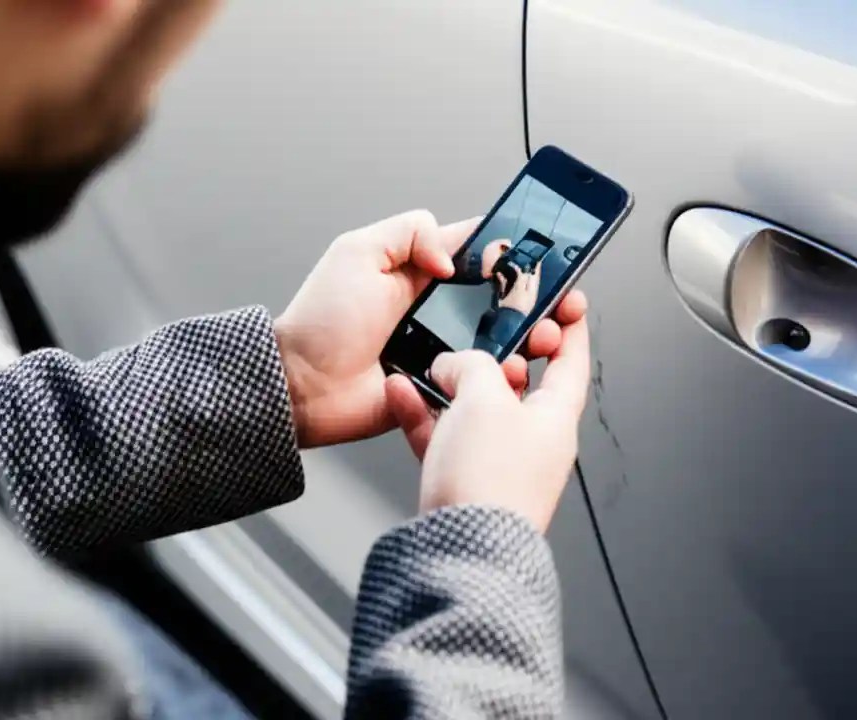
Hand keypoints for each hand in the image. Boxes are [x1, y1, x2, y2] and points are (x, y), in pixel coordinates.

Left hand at [275, 210, 586, 448]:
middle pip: (498, 300)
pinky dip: (496, 379)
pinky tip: (511, 372)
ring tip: (540, 337)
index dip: (509, 251)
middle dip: (530, 300)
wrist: (303, 388)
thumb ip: (408, 232)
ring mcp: (440, 351)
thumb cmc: (320, 323)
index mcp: (418, 274)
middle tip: (553, 303)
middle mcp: (434, 311)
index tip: (540, 252)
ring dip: (522, 340)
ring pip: (497, 342)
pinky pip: (478, 383)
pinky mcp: (440, 389)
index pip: (477, 253)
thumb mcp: (357, 253)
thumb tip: (453, 254)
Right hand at [383, 316, 590, 532]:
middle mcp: (533, 441)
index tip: (565, 302)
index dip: (568, 327)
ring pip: (475, 409)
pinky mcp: (464, 482)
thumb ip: (471, 365)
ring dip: (452, 384)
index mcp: (556, 418)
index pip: (571, 361)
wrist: (462, 550)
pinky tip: (402, 395)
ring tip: (431, 365)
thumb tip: (455, 364)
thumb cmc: (490, 483)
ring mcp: (498, 463)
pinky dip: (424, 413)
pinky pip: (444, 436)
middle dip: (494, 356)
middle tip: (477, 337)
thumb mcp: (484, 398)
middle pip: (518, 383)